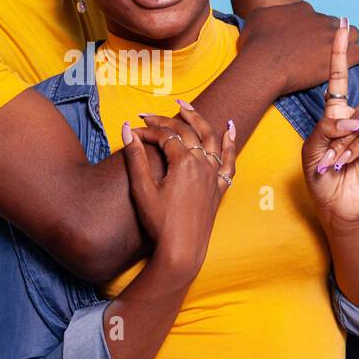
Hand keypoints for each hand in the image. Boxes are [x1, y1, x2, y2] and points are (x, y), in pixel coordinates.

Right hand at [119, 100, 237, 275]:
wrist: (182, 250)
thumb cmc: (160, 223)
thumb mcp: (142, 189)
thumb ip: (135, 157)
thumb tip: (128, 129)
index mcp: (184, 162)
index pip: (165, 135)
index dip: (147, 131)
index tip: (132, 133)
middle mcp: (202, 164)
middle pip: (187, 131)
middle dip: (166, 119)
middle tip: (149, 114)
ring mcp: (213, 175)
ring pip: (210, 138)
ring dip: (199, 119)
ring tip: (186, 107)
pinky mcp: (218, 188)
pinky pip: (229, 160)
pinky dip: (229, 142)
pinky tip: (229, 128)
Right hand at [238, 2, 358, 93]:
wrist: (264, 64)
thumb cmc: (255, 46)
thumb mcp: (255, 20)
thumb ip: (266, 16)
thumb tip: (267, 20)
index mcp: (300, 10)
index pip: (313, 16)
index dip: (311, 30)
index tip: (305, 43)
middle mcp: (319, 19)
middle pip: (335, 25)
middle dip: (332, 36)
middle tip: (322, 52)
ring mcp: (332, 36)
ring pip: (353, 34)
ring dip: (350, 43)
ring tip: (344, 56)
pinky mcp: (341, 55)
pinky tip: (357, 63)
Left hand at [302, 18, 358, 224]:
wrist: (333, 204)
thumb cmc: (319, 174)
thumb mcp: (312, 147)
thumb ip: (328, 128)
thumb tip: (357, 120)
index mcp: (336, 113)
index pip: (338, 78)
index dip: (339, 52)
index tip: (343, 26)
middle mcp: (358, 119)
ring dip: (342, 141)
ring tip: (330, 161)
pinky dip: (353, 148)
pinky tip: (344, 162)